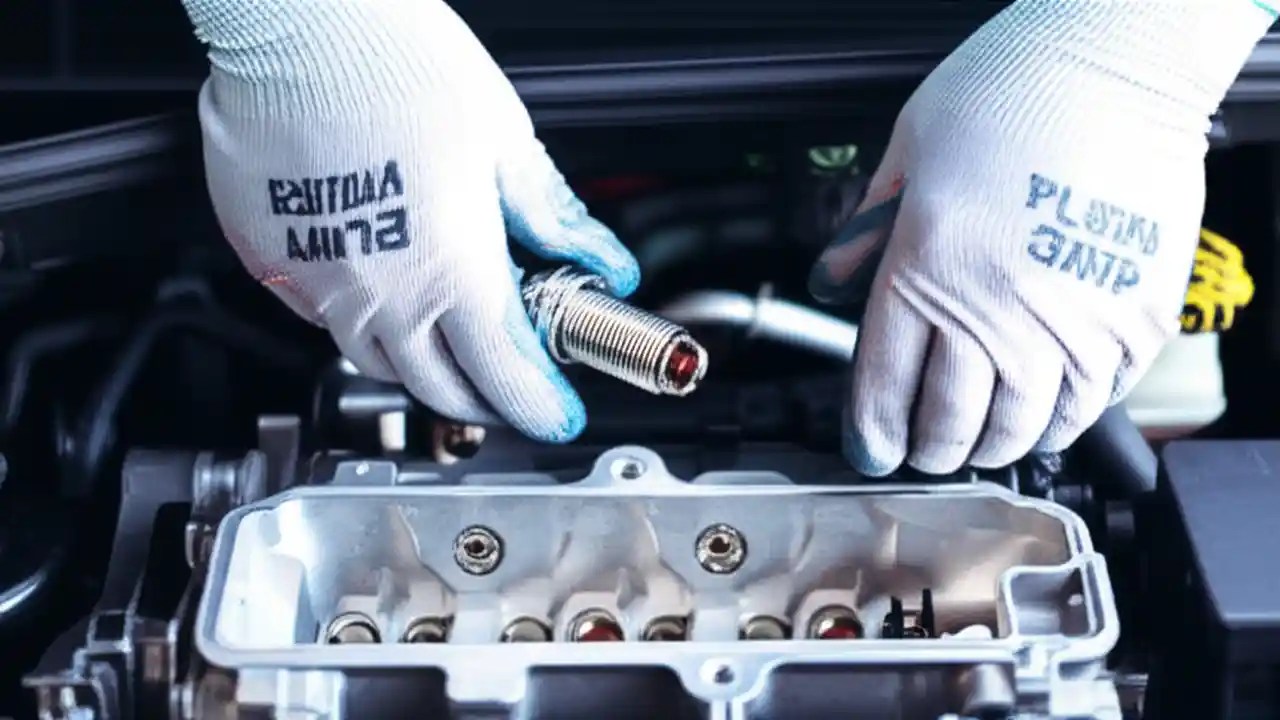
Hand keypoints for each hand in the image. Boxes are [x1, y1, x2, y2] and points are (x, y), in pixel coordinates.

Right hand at [182, 0, 637, 442]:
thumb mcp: (505, 142)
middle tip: (513, 381)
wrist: (299, 22)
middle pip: (441, 388)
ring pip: (375, 362)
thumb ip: (555, 217)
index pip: (508, 376)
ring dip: (422, 366)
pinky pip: (320, 319)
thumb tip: (604, 258)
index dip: (541, 405)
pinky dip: (360, 320)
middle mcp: (380, 294)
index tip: (558, 413)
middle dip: (487, 397)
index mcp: (451, 272)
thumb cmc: (399, 65)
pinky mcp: (270, 259)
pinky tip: (380, 287)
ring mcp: (316, 284)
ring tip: (449, 339)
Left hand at [809, 1, 1273, 475]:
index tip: (871, 449)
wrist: (1123, 62)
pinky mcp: (1134, 322)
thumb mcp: (908, 149)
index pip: (883, 385)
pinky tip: (1046, 412)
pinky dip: (1063, 421)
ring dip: (993, 446)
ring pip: (1023, 427)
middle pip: (950, 421)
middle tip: (924, 450)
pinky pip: (1092, 403)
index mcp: (926, 266)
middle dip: (928, 449)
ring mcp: (1072, 322)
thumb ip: (866, 229)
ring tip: (981, 442)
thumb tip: (832, 281)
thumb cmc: (1013, 88)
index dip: (872, 433)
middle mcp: (996, 308)